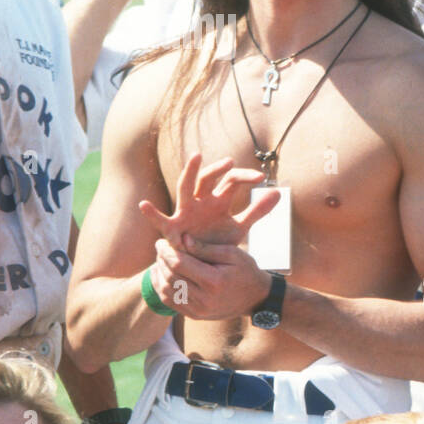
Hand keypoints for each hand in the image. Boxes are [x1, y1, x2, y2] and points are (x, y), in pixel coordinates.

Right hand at [137, 153, 279, 248]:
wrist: (202, 266)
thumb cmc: (217, 242)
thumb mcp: (239, 227)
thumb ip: (256, 211)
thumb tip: (279, 192)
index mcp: (217, 200)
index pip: (231, 180)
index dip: (245, 176)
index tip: (261, 177)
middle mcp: (200, 201)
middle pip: (208, 178)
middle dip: (217, 169)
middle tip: (230, 163)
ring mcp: (185, 212)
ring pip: (185, 188)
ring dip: (189, 172)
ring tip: (195, 157)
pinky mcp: (172, 229)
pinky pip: (160, 220)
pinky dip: (151, 213)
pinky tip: (144, 205)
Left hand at [151, 234, 272, 320]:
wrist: (256, 298)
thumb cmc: (245, 270)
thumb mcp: (231, 253)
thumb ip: (205, 248)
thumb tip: (182, 240)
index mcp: (214, 281)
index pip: (179, 264)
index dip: (166, 251)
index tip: (161, 241)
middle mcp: (204, 299)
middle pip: (170, 277)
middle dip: (161, 260)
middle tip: (159, 248)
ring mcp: (199, 311)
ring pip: (167, 290)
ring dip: (159, 273)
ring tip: (160, 259)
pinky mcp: (195, 316)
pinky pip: (170, 302)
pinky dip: (161, 288)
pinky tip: (161, 274)